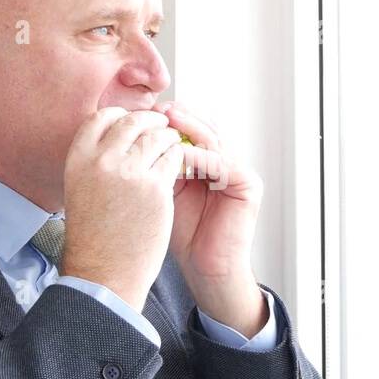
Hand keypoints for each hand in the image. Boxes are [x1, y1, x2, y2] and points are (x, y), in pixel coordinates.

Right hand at [60, 108, 185, 312]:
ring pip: (158, 137)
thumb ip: (96, 162)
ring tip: (174, 144)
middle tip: (162, 124)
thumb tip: (116, 137)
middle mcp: (101, 161)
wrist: (104, 273)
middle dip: (150, 120)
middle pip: (132, 122)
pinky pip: (174, 158)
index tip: (133, 122)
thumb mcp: (81, 189)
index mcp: (78, 159)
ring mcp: (129, 173)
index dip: (121, 116)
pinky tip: (182, 164)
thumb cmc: (94, 236)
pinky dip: (181, 157)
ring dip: (169, 137)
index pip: (101, 118)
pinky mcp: (155, 188)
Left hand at [154, 101, 267, 337]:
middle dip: (179, 119)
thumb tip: (130, 134)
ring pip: (212, 141)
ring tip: (168, 120)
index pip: (189, 132)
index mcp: (207, 163)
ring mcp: (239, 172)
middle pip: (203, 130)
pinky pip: (221, 163)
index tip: (143, 112)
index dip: (168, 121)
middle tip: (158, 108)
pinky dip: (199, 156)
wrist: (205, 270)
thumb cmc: (182, 235)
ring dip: (189, 130)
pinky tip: (179, 152)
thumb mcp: (163, 191)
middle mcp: (225, 163)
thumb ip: (156, 164)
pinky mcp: (249, 185)